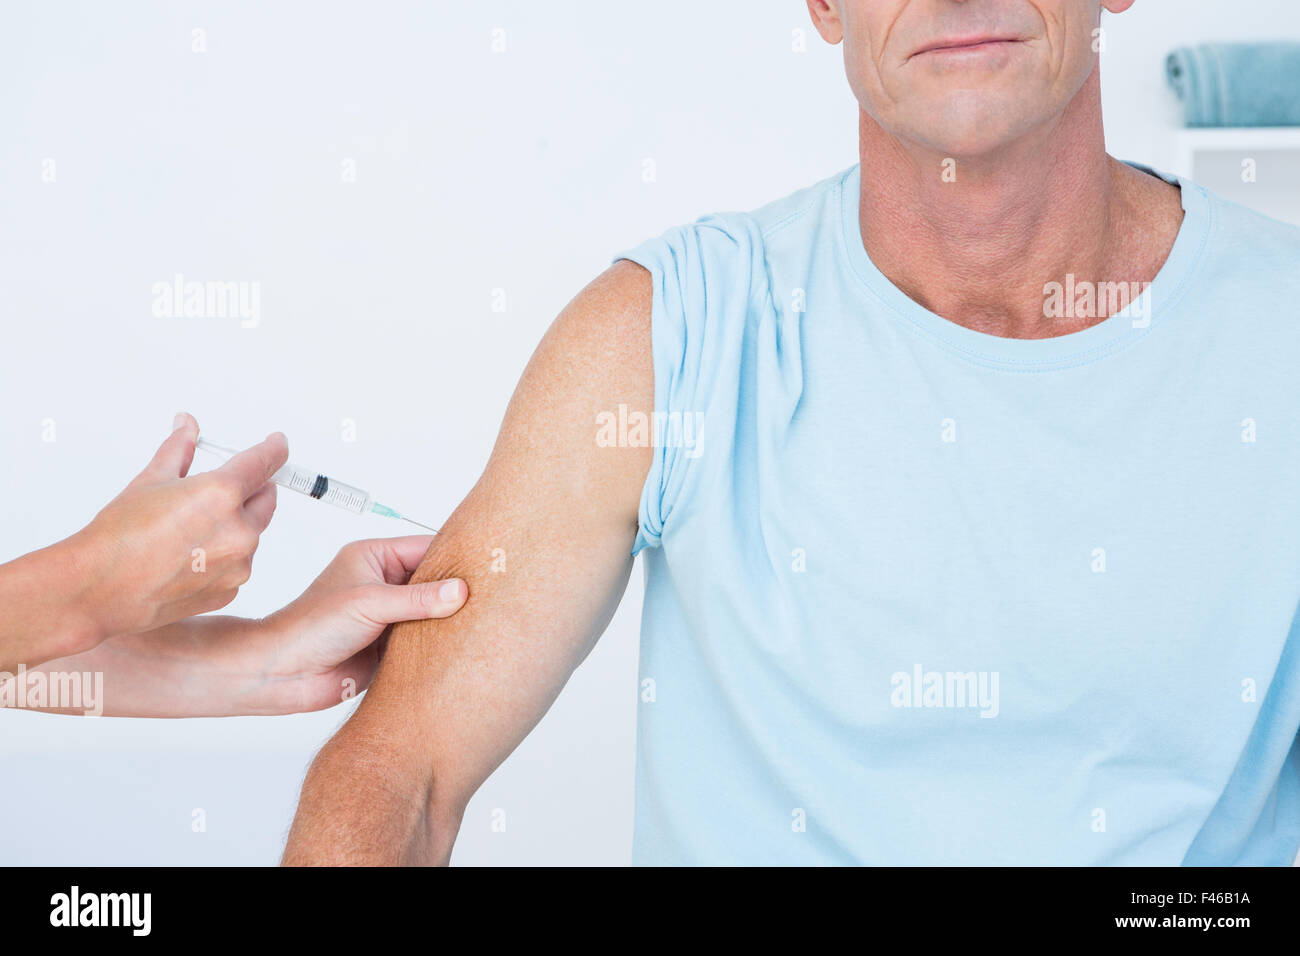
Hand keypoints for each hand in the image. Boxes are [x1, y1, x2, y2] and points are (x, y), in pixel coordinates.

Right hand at [66, 413, 287, 647]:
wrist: (101, 589)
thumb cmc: (120, 536)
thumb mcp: (152, 480)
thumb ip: (179, 449)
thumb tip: (187, 425)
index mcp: (222, 494)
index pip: (265, 463)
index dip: (274, 450)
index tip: (277, 445)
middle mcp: (239, 531)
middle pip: (265, 499)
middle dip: (250, 489)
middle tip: (218, 490)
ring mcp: (239, 564)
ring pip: (251, 533)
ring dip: (234, 525)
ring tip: (188, 530)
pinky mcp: (231, 589)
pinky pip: (239, 563)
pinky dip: (223, 555)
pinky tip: (188, 557)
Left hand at [234, 536, 466, 713]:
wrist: (283, 674)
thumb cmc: (310, 628)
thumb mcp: (369, 604)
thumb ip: (418, 598)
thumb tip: (460, 590)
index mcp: (374, 558)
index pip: (426, 547)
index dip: (457, 554)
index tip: (488, 561)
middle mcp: (384, 583)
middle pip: (434, 579)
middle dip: (459, 586)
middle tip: (495, 591)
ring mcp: (389, 615)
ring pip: (433, 610)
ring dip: (450, 617)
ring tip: (486, 618)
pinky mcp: (391, 645)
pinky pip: (426, 638)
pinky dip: (441, 641)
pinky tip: (464, 644)